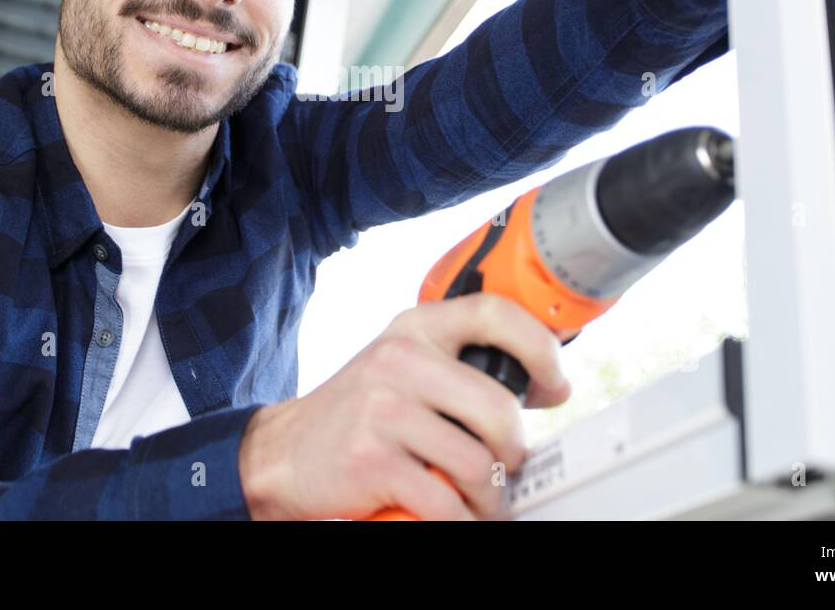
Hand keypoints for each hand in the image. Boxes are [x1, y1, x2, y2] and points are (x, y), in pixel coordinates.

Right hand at [239, 293, 572, 520]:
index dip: (541, 348)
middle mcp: (399, 359)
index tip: (555, 384)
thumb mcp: (399, 369)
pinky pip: (446, 503)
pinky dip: (461, 521)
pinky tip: (453, 516)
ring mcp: (384, 409)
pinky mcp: (373, 460)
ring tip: (474, 497)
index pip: (494, 314)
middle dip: (515, 451)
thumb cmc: (353, 415)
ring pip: (479, 463)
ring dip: (488, 495)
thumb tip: (534, 387)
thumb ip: (453, 367)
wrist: (280, 454)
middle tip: (507, 466)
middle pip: (499, 409)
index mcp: (414, 329)